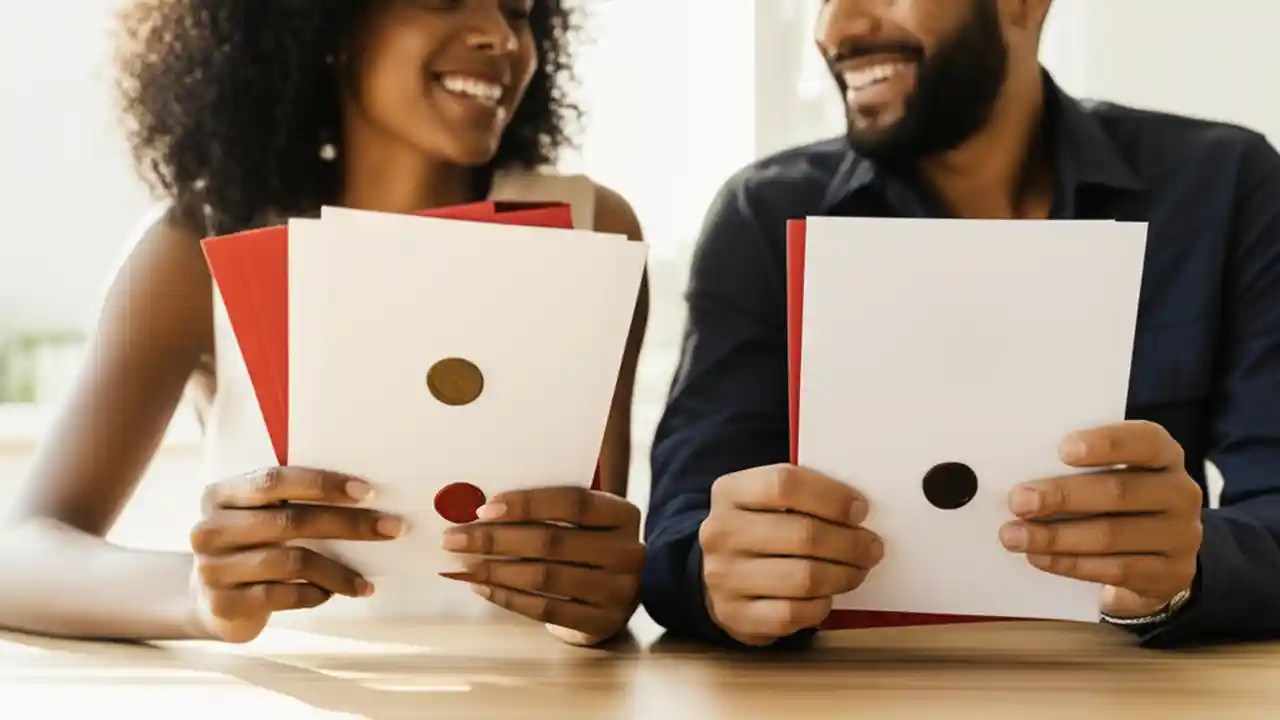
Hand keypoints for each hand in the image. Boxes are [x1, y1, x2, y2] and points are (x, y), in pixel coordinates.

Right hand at [189, 467, 404, 642]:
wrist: (213, 602)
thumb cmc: (253, 547)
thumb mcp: (260, 517)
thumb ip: (293, 501)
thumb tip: (365, 496)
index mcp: (221, 495)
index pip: (274, 479)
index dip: (323, 484)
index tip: (368, 491)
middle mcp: (209, 529)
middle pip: (290, 520)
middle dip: (349, 524)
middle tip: (391, 528)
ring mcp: (212, 568)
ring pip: (292, 561)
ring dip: (339, 571)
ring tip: (365, 581)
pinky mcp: (224, 604)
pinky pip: (282, 595)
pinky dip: (315, 593)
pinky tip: (331, 593)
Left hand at [441, 487, 643, 644]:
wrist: (619, 594)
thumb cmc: (590, 546)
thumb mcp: (585, 521)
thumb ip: (548, 510)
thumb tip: (483, 509)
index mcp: (624, 515)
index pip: (573, 502)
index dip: (527, 504)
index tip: (483, 509)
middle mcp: (627, 552)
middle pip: (553, 542)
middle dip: (496, 539)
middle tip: (455, 538)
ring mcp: (617, 591)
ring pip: (545, 578)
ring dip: (496, 570)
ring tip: (463, 565)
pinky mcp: (600, 623)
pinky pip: (545, 610)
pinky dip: (508, 597)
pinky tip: (483, 587)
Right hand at [699, 464, 883, 645]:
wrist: (713, 577)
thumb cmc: (757, 532)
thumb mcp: (764, 501)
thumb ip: (802, 496)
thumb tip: (858, 509)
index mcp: (729, 492)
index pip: (785, 484)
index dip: (831, 497)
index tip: (860, 509)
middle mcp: (721, 533)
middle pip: (802, 534)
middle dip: (850, 543)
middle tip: (872, 546)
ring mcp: (724, 577)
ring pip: (803, 578)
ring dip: (843, 575)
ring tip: (858, 570)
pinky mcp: (736, 616)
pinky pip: (793, 614)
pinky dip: (820, 606)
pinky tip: (827, 596)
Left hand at [1000, 421, 1203, 617]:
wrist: (1154, 559)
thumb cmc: (1116, 503)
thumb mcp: (1108, 476)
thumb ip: (1078, 469)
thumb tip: (1022, 474)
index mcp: (1164, 456)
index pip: (1144, 441)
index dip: (1105, 444)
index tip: (1063, 450)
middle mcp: (1180, 492)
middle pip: (1119, 491)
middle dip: (1062, 496)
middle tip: (1018, 501)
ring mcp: (1181, 536)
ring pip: (1112, 535)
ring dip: (1056, 536)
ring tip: (1013, 536)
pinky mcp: (1170, 574)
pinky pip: (1115, 570)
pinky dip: (1070, 563)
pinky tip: (1039, 557)